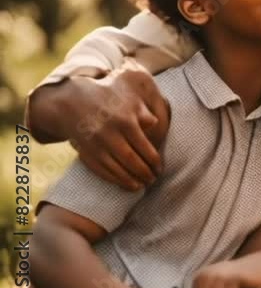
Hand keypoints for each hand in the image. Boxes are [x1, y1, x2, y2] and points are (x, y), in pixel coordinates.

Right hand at [36, 61, 168, 189]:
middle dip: (144, 173)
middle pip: (130, 160)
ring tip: (141, 186)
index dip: (153, 161)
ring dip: (129, 180)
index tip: (160, 169)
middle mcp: (109, 134)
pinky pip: (100, 170)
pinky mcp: (85, 152)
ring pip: (115, 168)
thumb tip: (156, 124)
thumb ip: (145, 114)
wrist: (73, 102)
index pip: (144, 147)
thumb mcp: (129, 102)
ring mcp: (95, 145)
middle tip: (153, 180)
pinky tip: (124, 184)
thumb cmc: (109, 102)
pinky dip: (113, 179)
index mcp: (125, 122)